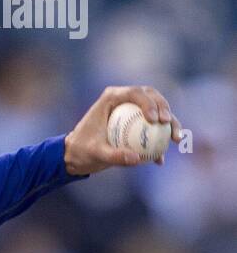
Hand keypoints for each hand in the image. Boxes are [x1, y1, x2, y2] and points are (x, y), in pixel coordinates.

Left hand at [64, 85, 182, 175]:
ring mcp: (132, 111)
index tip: (155, 120)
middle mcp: (124, 100)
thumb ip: (114, 155)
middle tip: (168, 124)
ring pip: (158, 112)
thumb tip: (137, 158)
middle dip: (165, 108)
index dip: (149, 103)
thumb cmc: (81, 149)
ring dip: (171, 124)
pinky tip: (160, 160)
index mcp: (112, 98)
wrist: (76, 155)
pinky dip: (159, 142)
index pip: (136, 93)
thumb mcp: (95, 153)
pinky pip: (153, 130)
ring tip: (176, 139)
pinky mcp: (136, 124)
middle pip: (152, 97)